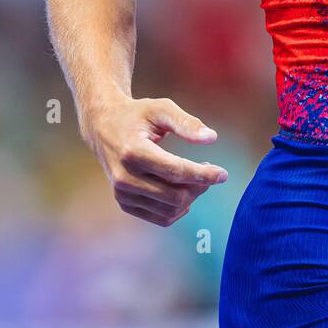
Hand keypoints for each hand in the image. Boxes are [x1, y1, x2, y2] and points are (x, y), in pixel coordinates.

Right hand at [81, 94, 227, 226]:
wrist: (104, 127)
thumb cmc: (137, 115)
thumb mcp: (161, 109)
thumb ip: (186, 123)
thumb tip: (211, 138)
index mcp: (133, 152)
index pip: (175, 171)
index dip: (203, 175)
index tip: (223, 174)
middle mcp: (124, 177)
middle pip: (174, 195)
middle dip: (199, 186)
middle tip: (208, 171)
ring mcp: (122, 193)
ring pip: (170, 209)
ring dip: (191, 197)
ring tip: (195, 177)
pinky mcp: (124, 202)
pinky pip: (161, 218)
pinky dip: (179, 208)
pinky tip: (183, 190)